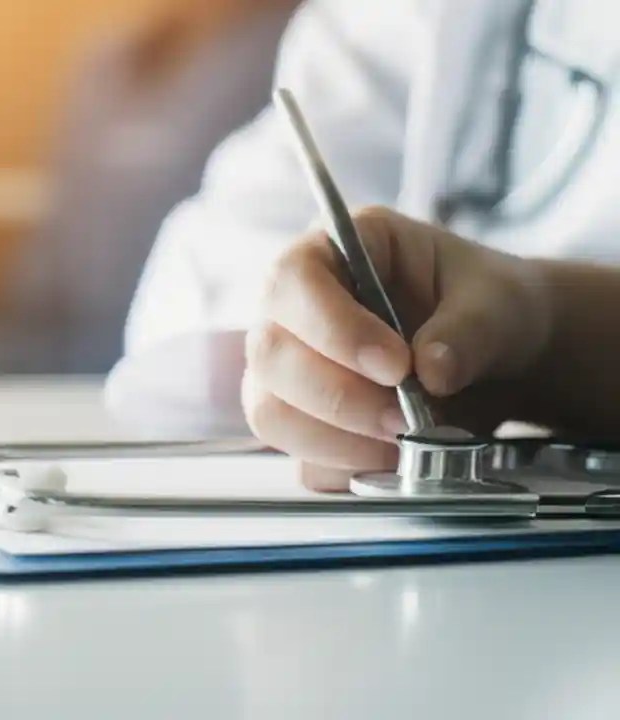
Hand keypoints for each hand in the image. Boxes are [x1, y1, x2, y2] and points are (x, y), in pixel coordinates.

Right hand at [242, 207, 551, 487]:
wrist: (504, 361)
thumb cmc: (489, 308)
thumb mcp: (499, 301)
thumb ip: (470, 329)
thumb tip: (432, 370)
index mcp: (333, 252)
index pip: (292, 279)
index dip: (332, 325)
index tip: (394, 366)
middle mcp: (294, 310)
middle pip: (270, 353)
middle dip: (338, 396)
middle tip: (406, 417)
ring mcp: (289, 371)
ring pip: (271, 412)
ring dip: (336, 440)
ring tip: (404, 443)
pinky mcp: (303, 424)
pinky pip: (301, 459)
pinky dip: (348, 469)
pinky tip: (394, 459)